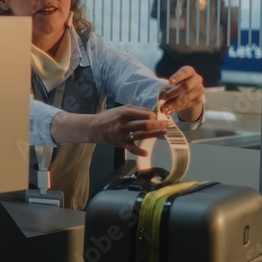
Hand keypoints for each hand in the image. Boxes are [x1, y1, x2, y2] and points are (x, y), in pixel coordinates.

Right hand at [51, 106, 167, 154]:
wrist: (94, 128)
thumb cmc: (109, 117)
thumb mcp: (121, 109)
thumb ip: (136, 109)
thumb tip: (151, 111)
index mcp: (124, 113)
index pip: (143, 114)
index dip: (153, 115)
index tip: (160, 116)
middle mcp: (123, 124)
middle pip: (144, 124)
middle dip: (158, 124)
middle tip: (167, 123)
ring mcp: (122, 135)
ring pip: (141, 135)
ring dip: (154, 134)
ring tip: (164, 133)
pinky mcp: (121, 144)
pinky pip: (131, 148)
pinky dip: (138, 151)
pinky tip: (146, 153)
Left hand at [160, 66, 204, 120]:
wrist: (190, 91)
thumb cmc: (179, 83)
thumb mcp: (174, 81)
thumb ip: (168, 86)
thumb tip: (160, 93)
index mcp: (189, 71)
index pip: (184, 72)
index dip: (177, 76)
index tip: (169, 81)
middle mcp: (197, 79)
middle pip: (186, 86)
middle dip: (173, 93)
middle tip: (162, 98)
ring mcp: (199, 90)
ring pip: (186, 98)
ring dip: (173, 104)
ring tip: (163, 108)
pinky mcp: (198, 100)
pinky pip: (186, 105)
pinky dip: (176, 108)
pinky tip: (168, 111)